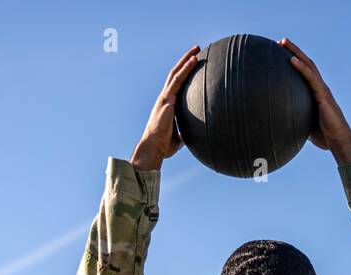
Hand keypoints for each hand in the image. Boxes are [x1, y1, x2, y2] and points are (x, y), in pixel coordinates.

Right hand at [131, 44, 200, 170]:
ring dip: (186, 60)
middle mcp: (164, 98)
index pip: (175, 85)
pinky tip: (194, 60)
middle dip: (185, 61)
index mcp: (167, 105)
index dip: (183, 74)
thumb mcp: (178, 138)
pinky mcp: (167, 100)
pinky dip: (186, 69)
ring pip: (176, 73)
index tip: (192, 65)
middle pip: (175, 74)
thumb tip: (195, 135)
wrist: (153, 148)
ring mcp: (165, 97)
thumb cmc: (163, 146)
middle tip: (196, 50)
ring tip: (197, 49)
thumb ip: (185, 132)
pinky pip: (177, 80)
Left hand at [278, 37, 350, 163]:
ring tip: (283, 43)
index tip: (280, 53)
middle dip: (293, 50)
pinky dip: (301, 67)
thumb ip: (295, 118)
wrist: (338, 141)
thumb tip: (280, 122)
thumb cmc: (323, 135)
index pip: (304, 72)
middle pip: (306, 63)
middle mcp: (319, 87)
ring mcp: (322, 89)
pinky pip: (310, 78)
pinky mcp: (323, 94)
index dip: (294, 61)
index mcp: (316, 93)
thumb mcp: (304, 124)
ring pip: (308, 65)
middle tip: (280, 41)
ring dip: (295, 52)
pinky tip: (291, 60)